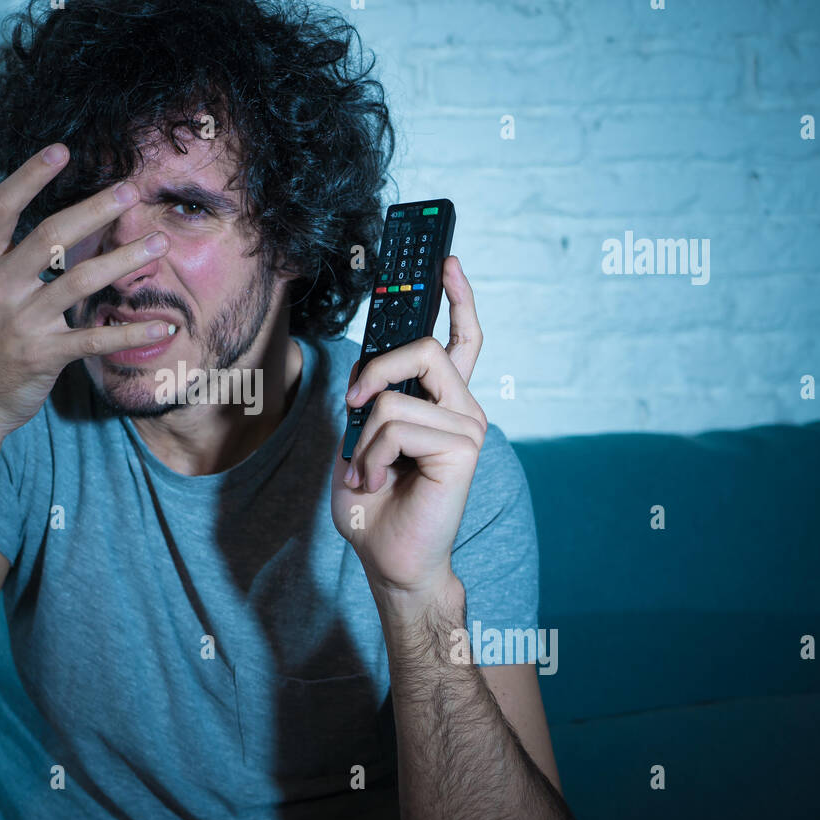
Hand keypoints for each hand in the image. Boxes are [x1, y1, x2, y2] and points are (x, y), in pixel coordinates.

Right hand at [0, 144, 176, 447]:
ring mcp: (22, 323)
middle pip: (48, 236)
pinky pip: (94, 339)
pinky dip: (130, 333)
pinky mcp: (44, 356)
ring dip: (123, 260)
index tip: (62, 149)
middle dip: (93, 210)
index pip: (1, 208)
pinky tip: (163, 325)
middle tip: (131, 190)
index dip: (30, 176)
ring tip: (158, 243)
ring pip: (79, 282)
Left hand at [330, 256, 486, 604]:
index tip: (446, 258)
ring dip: (362, 441)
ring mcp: (467, 425)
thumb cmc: (375, 504)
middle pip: (422, 346)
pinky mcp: (463, 446)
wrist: (391, 560)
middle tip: (352, 408)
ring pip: (394, 396)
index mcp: (441, 404)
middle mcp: (462, 408)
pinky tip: (377, 482)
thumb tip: (368, 377)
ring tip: (367, 474)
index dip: (457, 297)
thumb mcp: (359, 440)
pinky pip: (396, 423)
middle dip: (374, 370)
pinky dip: (370, 455)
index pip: (459, 340)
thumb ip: (371, 401)